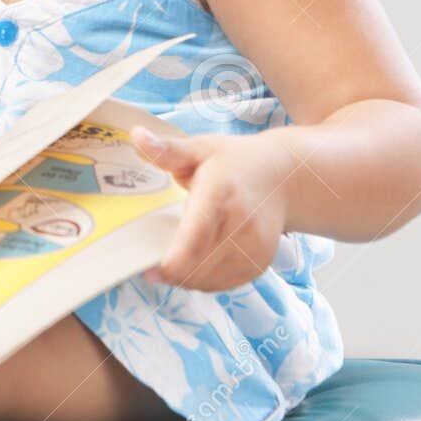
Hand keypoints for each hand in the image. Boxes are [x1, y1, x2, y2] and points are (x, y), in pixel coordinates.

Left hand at [128, 125, 296, 291]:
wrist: (283, 178)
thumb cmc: (235, 162)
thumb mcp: (201, 148)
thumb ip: (168, 149)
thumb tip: (137, 136)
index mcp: (221, 194)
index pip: (195, 238)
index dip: (171, 262)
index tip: (147, 267)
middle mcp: (242, 225)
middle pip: (199, 266)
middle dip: (170, 272)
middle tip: (150, 264)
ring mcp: (255, 248)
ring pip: (210, 280)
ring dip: (186, 279)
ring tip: (171, 263)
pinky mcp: (260, 263)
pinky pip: (225, 284)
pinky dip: (204, 281)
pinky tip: (193, 267)